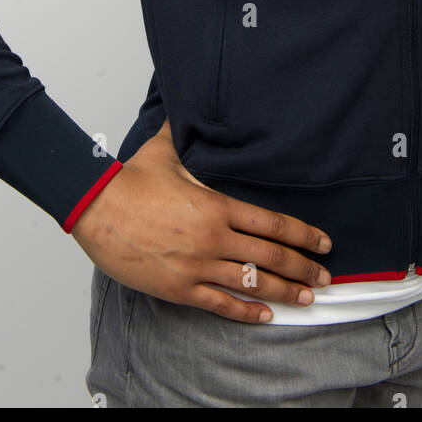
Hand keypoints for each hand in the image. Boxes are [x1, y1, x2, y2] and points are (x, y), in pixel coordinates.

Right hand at [71, 118, 332, 322]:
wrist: (95, 208)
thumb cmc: (129, 181)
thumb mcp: (164, 150)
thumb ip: (184, 132)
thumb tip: (187, 105)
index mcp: (217, 206)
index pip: (273, 224)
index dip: (303, 235)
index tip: (324, 242)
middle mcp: (214, 238)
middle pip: (271, 257)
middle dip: (304, 268)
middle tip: (327, 276)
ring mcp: (197, 266)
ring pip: (252, 284)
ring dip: (285, 292)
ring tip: (308, 298)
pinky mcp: (179, 288)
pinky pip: (220, 304)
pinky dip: (246, 312)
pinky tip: (265, 315)